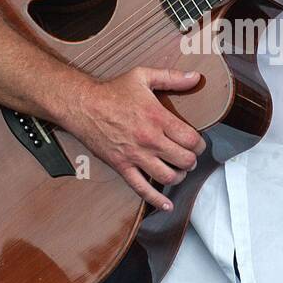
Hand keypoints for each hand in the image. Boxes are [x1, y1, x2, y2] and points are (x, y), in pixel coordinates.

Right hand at [68, 66, 206, 211]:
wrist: (83, 105)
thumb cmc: (112, 91)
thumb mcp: (143, 76)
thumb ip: (171, 77)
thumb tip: (195, 77)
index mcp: (157, 118)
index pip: (191, 139)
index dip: (199, 144)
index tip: (198, 143)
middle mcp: (149, 140)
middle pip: (183, 160)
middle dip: (191, 161)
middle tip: (189, 157)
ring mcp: (135, 156)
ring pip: (167, 176)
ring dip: (179, 176)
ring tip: (178, 171)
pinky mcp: (122, 166)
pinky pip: (141, 188)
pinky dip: (156, 200)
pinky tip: (166, 205)